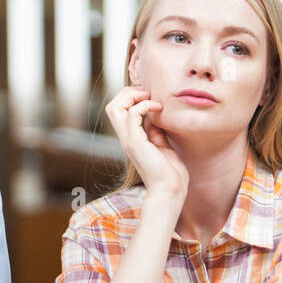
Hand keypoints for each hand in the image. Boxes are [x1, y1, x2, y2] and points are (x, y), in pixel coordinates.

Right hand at [104, 85, 188, 202]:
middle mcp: (125, 137)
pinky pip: (132, 114)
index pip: (118, 110)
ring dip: (132, 96)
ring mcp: (128, 140)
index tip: (150, 96)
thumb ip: (155, 131)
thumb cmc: (169, 173)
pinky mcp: (135, 142)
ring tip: (150, 97)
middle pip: (112, 105)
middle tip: (147, 93)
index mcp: (131, 138)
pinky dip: (145, 105)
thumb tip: (154, 117)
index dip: (130, 97)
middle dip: (128, 92)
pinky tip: (158, 108)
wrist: (170, 190)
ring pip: (115, 107)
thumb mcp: (162, 145)